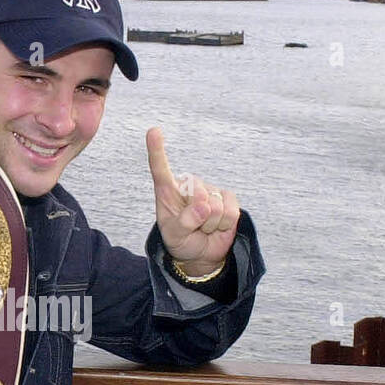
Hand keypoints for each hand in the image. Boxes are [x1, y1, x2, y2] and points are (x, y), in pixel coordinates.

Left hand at [147, 126, 239, 277]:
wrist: (202, 253)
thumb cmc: (182, 241)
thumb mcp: (174, 236)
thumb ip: (183, 222)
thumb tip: (203, 206)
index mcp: (168, 191)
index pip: (160, 169)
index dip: (157, 150)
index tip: (153, 131)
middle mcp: (190, 186)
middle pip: (198, 194)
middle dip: (197, 218)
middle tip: (193, 227)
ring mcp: (210, 189)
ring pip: (215, 206)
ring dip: (210, 225)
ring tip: (203, 227)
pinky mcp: (228, 198)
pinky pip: (230, 211)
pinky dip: (224, 225)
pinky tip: (217, 226)